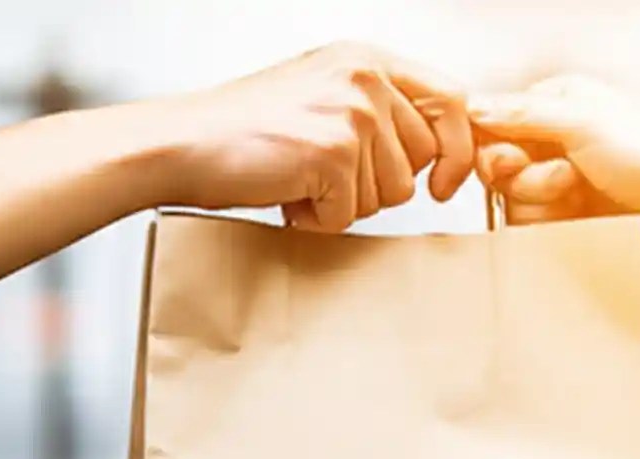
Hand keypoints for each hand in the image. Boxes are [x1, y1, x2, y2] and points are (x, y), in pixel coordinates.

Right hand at [158, 42, 472, 231]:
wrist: (182, 142)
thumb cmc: (249, 129)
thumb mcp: (327, 95)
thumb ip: (382, 110)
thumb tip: (443, 153)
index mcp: (368, 58)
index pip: (453, 102)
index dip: (457, 152)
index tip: (442, 185)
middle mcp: (366, 77)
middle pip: (423, 160)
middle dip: (379, 184)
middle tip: (325, 173)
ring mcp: (352, 113)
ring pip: (392, 194)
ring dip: (346, 203)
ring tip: (300, 177)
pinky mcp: (333, 152)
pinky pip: (352, 215)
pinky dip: (318, 219)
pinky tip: (287, 193)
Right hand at [470, 76, 639, 273]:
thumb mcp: (585, 123)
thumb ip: (524, 113)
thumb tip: (473, 106)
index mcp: (560, 103)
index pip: (493, 120)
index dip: (495, 144)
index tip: (516, 157)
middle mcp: (555, 140)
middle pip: (496, 164)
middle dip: (525, 177)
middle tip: (566, 179)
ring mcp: (559, 182)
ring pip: (510, 200)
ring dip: (543, 204)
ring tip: (582, 199)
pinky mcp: (565, 220)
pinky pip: (529, 228)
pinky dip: (550, 228)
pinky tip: (582, 222)